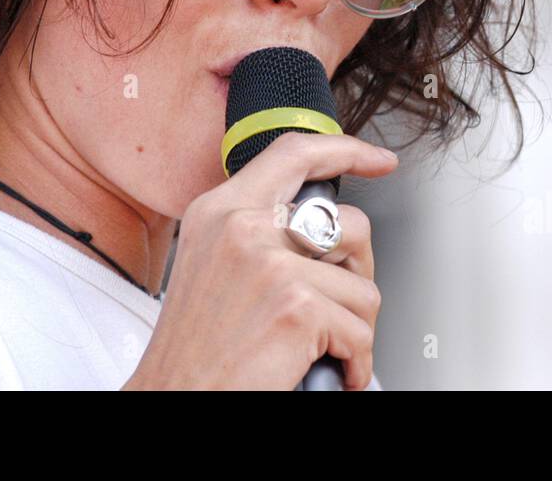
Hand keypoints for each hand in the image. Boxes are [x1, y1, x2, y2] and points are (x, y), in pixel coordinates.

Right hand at [122, 132, 395, 389]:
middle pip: (349, 222)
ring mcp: (271, 264)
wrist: (174, 400)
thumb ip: (254, 234)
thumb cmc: (192, 353)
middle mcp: (243, 228)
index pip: (293, 153)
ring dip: (355, 328)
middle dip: (361, 270)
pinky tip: (332, 371)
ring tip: (325, 347)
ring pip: (363, 287)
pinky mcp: (297, 307)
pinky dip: (357, 364)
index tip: (377, 159)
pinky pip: (361, 332)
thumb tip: (318, 233)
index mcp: (218, 211)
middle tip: (343, 302)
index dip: (346, 150)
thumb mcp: (209, 267)